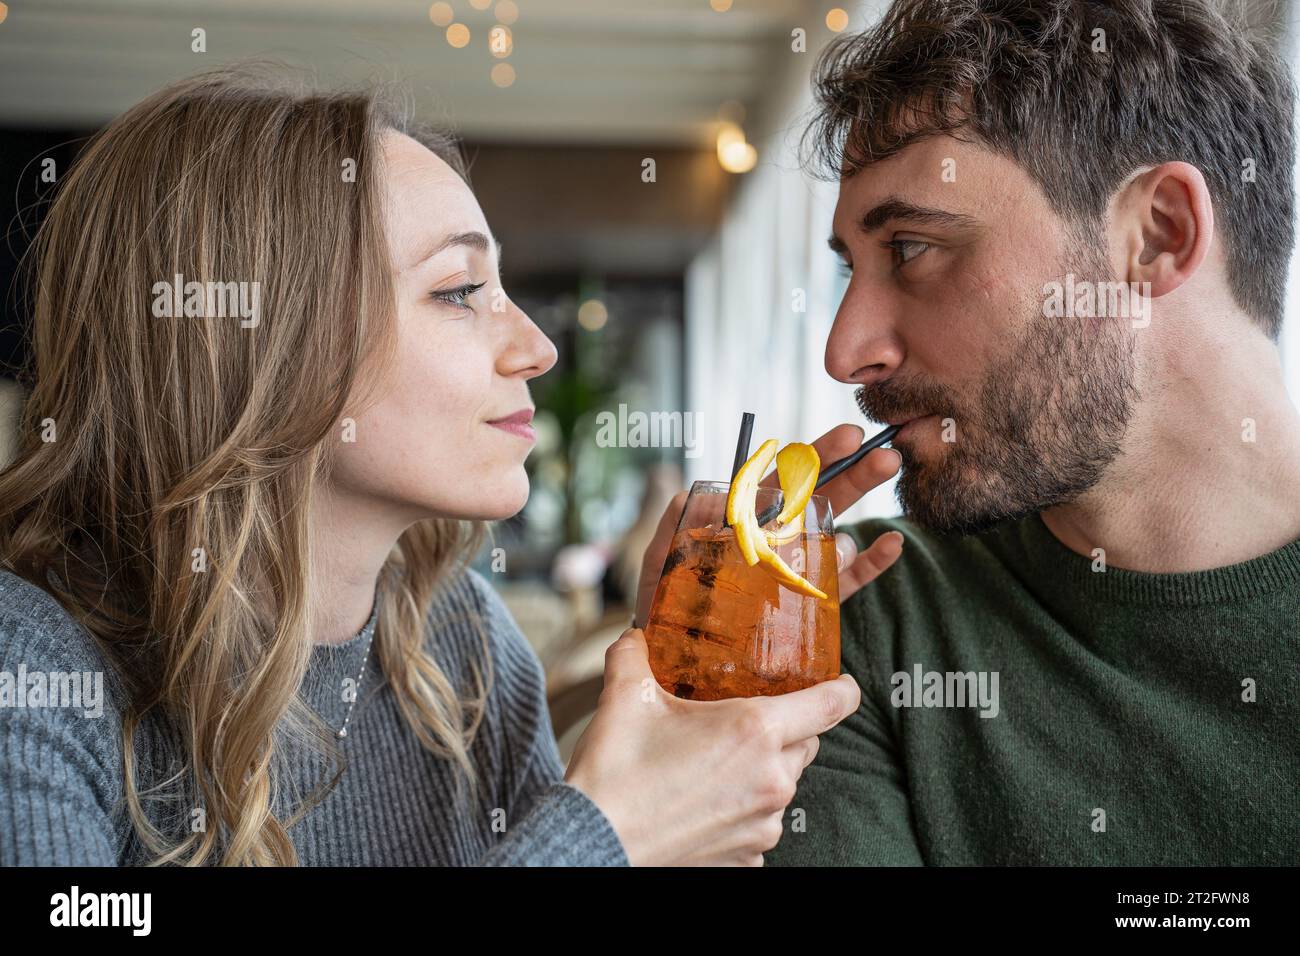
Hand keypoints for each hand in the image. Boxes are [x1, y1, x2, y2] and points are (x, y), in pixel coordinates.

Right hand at [565, 627, 861, 865]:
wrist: (593, 842)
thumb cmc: (615, 772)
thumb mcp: (625, 694)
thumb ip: (636, 652)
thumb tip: (638, 636)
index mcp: (755, 731)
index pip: (830, 705)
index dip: (843, 689)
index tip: (842, 682)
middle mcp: (771, 780)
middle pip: (807, 744)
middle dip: (786, 729)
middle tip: (745, 718)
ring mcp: (763, 824)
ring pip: (784, 785)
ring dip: (762, 771)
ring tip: (716, 763)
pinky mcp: (747, 857)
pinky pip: (760, 824)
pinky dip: (743, 810)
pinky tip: (707, 801)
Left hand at [633, 423, 904, 627]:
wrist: (675, 661)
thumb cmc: (665, 606)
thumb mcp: (664, 557)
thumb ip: (679, 519)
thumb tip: (716, 493)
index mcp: (745, 524)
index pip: (783, 481)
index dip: (815, 457)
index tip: (847, 438)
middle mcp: (776, 544)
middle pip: (820, 500)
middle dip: (853, 474)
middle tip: (885, 454)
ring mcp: (797, 574)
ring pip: (838, 536)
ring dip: (860, 518)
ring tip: (850, 530)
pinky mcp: (809, 608)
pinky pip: (844, 583)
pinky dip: (871, 564)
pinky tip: (890, 545)